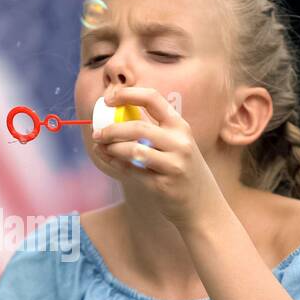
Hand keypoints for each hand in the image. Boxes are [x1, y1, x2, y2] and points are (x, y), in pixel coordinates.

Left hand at [90, 86, 225, 230]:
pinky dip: (117, 164)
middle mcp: (180, 142)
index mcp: (180, 126)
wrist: (202, 205)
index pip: (153, 99)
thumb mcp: (176, 144)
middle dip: (112, 129)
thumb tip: (113, 120)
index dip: (128, 94)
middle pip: (138, 127)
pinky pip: (133, 171)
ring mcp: (173, 164)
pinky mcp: (164, 185)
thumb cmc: (181, 170)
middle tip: (97, 133)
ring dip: (112, 148)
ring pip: (134, 150)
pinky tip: (110, 161)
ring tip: (101, 148)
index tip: (108, 99)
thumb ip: (151, 131)